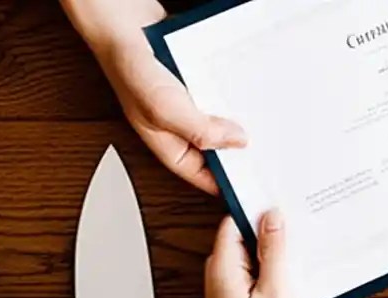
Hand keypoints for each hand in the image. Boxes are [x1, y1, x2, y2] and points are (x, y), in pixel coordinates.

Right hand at [64, 0, 245, 192]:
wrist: (122, 21)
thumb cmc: (128, 67)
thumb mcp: (165, 109)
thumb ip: (201, 130)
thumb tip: (237, 143)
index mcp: (169, 145)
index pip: (203, 175)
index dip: (227, 183)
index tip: (254, 186)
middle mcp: (179, 127)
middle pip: (215, 149)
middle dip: (237, 150)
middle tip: (266, 153)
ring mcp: (187, 104)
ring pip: (220, 120)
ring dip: (238, 119)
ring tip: (263, 123)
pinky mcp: (194, 81)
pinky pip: (219, 93)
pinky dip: (232, 93)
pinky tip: (246, 92)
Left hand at [202, 211, 298, 297]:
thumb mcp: (275, 293)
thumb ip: (275, 251)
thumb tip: (273, 215)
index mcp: (222, 267)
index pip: (235, 219)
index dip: (260, 209)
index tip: (285, 204)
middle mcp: (220, 276)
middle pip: (245, 237)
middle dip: (272, 233)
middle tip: (300, 234)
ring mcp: (229, 292)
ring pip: (254, 259)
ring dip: (276, 259)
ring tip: (299, 264)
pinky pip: (257, 279)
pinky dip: (275, 278)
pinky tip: (292, 287)